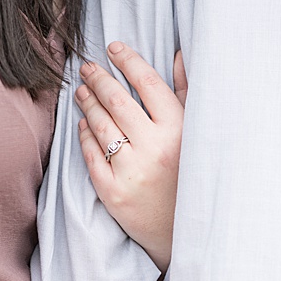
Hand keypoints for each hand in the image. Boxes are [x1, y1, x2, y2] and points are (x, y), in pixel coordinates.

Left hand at [76, 43, 187, 271]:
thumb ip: (187, 94)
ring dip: (87, 103)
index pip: (148, 84)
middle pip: (117, 101)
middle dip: (99, 78)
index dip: (128, 61)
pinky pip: (91, 155)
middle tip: (88, 69)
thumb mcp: (198, 135)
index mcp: (180, 131)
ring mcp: (132, 172)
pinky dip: (85, 135)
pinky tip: (84, 124)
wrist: (185, 233)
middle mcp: (156, 149)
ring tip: (82, 91)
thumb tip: (179, 55)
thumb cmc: (193, 176)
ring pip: (100, 125)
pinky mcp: (114, 193)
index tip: (115, 48)